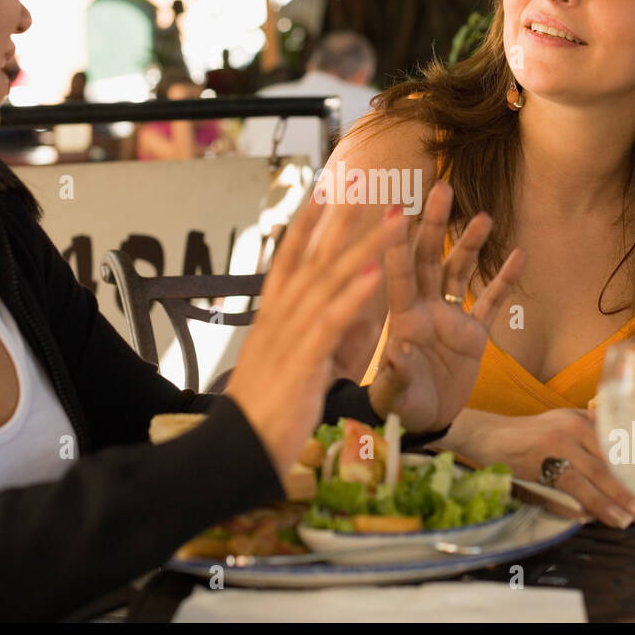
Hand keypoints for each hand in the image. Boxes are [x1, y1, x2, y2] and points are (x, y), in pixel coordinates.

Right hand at [227, 197, 403, 473]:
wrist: (242, 450)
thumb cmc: (272, 410)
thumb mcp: (304, 364)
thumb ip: (329, 335)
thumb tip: (356, 305)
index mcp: (275, 316)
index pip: (290, 259)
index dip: (308, 223)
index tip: (326, 191)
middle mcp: (280, 317)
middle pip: (315, 258)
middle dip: (344, 220)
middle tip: (368, 184)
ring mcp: (289, 337)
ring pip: (330, 280)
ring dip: (363, 245)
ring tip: (392, 217)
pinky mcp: (303, 362)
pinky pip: (331, 321)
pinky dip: (353, 295)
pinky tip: (375, 273)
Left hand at [367, 179, 523, 434]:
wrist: (423, 425)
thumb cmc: (400, 408)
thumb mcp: (395, 396)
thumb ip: (396, 374)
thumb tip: (396, 352)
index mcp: (401, 320)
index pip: (398, 274)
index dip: (396, 244)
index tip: (395, 210)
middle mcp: (424, 311)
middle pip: (429, 258)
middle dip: (435, 224)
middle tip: (442, 188)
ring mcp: (450, 320)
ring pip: (460, 272)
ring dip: (469, 245)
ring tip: (482, 217)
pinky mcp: (474, 336)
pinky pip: (490, 303)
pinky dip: (503, 281)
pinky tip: (518, 255)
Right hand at [458, 408, 634, 529]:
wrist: (488, 434)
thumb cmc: (529, 433)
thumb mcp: (562, 420)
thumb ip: (592, 427)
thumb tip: (625, 441)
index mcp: (582, 421)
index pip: (617, 448)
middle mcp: (572, 430)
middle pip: (609, 466)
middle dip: (631, 493)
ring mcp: (556, 446)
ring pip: (592, 479)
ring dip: (612, 503)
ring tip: (629, 522)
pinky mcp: (539, 464)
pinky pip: (568, 489)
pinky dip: (585, 505)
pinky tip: (597, 518)